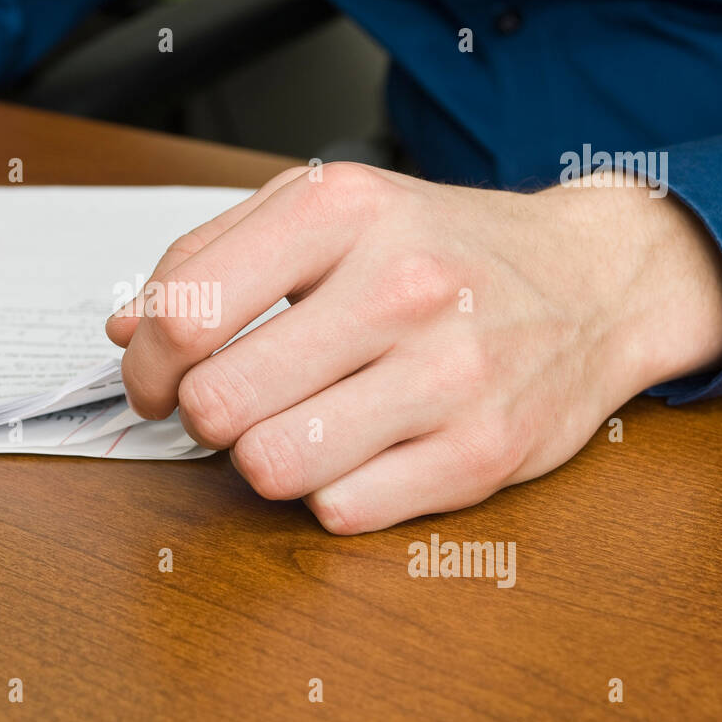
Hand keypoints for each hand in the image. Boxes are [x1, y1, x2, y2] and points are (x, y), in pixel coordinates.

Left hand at [107, 163, 721, 533]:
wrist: (595, 279)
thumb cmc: (443, 245)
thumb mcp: (328, 210)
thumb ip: (214, 256)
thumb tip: (127, 330)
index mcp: (343, 210)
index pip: (186, 313)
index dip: (146, 364)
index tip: (157, 378)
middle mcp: (399, 288)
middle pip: (219, 402)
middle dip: (201, 416)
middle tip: (224, 405)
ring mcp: (448, 375)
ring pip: (271, 467)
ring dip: (259, 458)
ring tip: (289, 426)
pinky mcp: (482, 453)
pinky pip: (340, 510)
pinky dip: (328, 490)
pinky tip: (355, 451)